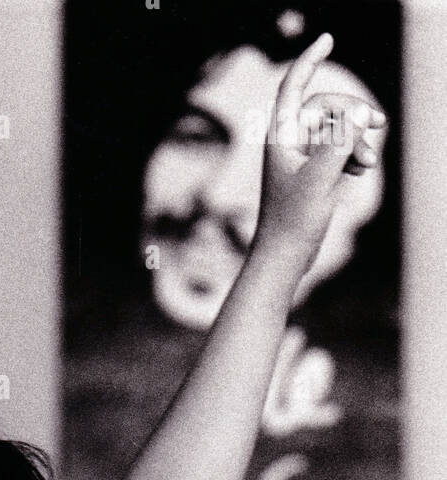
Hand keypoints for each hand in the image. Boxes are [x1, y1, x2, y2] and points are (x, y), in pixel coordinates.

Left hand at [255, 32, 386, 265]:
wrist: (283, 258)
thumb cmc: (293, 222)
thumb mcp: (320, 179)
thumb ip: (340, 142)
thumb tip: (358, 112)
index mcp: (282, 137)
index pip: (295, 88)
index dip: (309, 61)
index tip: (327, 40)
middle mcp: (288, 143)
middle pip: (326, 108)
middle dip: (352, 113)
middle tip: (378, 123)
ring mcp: (299, 159)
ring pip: (334, 131)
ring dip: (356, 141)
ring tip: (368, 163)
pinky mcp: (310, 175)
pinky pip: (335, 151)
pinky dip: (350, 156)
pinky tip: (360, 171)